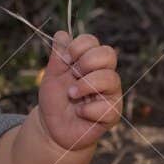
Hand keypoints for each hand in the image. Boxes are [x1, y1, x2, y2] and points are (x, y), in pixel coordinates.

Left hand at [36, 30, 121, 151]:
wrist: (52, 128)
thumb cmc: (55, 100)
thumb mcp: (52, 75)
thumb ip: (58, 56)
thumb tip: (62, 34)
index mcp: (91, 62)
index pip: (94, 42)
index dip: (78, 46)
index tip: (65, 60)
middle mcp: (104, 75)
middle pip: (108, 54)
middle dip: (86, 62)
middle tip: (72, 75)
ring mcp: (111, 94)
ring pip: (110, 78)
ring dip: (85, 85)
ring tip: (71, 95)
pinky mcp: (112, 114)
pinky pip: (107, 106)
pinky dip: (87, 109)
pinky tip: (79, 112)